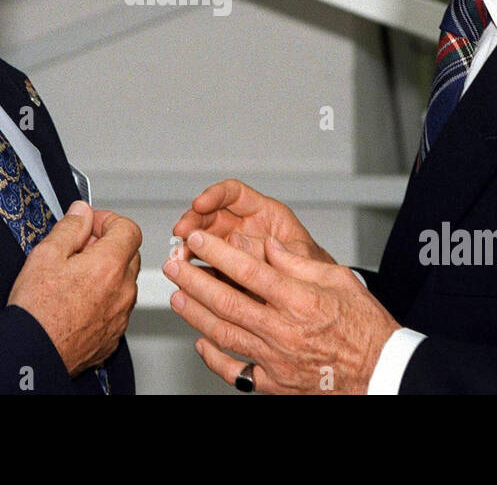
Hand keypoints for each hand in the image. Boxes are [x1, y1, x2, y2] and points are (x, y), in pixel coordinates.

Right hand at [8, 201, 141, 376]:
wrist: (33, 354)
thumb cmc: (37, 310)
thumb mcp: (46, 254)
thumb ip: (70, 227)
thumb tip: (82, 212)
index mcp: (109, 266)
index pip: (129, 229)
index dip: (108, 221)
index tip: (91, 224)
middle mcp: (122, 291)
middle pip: (129, 254)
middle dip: (107, 245)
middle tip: (78, 249)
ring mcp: (120, 316)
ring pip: (123, 282)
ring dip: (106, 273)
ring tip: (73, 278)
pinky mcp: (113, 336)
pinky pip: (117, 308)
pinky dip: (104, 299)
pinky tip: (77, 302)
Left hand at [163, 229, 398, 393]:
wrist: (381, 374)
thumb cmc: (366, 327)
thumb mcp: (338, 280)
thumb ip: (297, 262)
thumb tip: (266, 245)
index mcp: (299, 300)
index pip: (248, 270)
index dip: (217, 252)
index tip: (198, 240)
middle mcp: (283, 330)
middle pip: (226, 300)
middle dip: (194, 280)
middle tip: (174, 265)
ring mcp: (276, 359)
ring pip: (223, 333)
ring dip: (195, 313)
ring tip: (177, 296)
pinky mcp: (274, 383)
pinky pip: (234, 371)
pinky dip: (213, 357)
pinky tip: (201, 341)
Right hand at [173, 179, 335, 265]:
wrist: (318, 302)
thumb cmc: (315, 272)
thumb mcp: (301, 258)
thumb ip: (273, 250)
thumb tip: (242, 243)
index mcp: (266, 214)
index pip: (235, 194)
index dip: (215, 195)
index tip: (200, 204)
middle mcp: (246, 227)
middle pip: (212, 215)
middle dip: (193, 222)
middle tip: (181, 234)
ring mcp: (234, 248)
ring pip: (204, 240)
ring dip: (188, 247)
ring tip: (179, 258)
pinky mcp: (227, 271)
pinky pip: (206, 267)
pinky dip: (194, 271)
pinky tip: (186, 277)